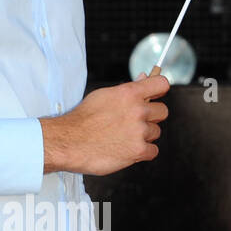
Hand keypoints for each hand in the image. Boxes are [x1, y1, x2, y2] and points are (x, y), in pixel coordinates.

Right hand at [40, 74, 169, 174]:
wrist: (68, 142)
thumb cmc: (82, 120)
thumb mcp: (103, 96)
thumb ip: (127, 90)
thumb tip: (144, 79)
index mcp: (129, 93)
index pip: (161, 84)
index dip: (159, 91)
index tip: (156, 96)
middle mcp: (137, 110)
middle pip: (162, 111)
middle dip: (150, 117)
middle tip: (134, 121)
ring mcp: (139, 131)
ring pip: (155, 132)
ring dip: (143, 135)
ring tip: (123, 137)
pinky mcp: (138, 151)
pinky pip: (153, 151)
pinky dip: (141, 152)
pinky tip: (126, 148)